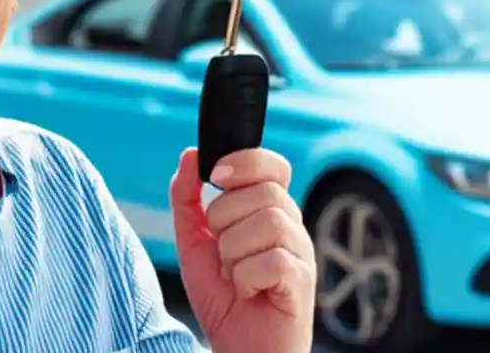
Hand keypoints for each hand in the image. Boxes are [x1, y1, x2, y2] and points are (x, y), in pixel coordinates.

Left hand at [169, 147, 314, 352]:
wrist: (239, 350)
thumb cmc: (224, 299)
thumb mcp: (193, 244)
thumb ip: (187, 200)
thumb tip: (189, 155)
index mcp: (269, 211)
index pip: (273, 165)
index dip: (245, 162)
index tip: (214, 176)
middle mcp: (291, 227)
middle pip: (264, 191)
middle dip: (225, 218)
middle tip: (223, 252)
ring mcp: (301, 254)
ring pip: (268, 222)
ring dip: (234, 251)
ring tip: (234, 275)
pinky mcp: (302, 282)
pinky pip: (273, 260)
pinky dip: (246, 278)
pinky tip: (247, 291)